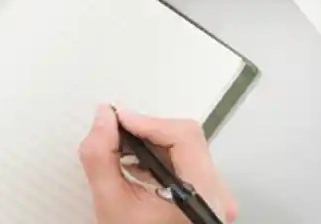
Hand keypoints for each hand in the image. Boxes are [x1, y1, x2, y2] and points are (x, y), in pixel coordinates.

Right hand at [79, 106, 237, 223]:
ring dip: (153, 143)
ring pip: (187, 148)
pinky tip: (138, 166)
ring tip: (123, 150)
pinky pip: (188, 162)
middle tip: (117, 132)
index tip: (119, 120)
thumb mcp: (110, 203)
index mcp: (203, 195)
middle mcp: (219, 194)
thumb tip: (104, 117)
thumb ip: (101, 157)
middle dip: (148, 131)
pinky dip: (162, 158)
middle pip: (186, 139)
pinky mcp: (209, 197)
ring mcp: (217, 196)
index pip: (183, 137)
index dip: (148, 122)